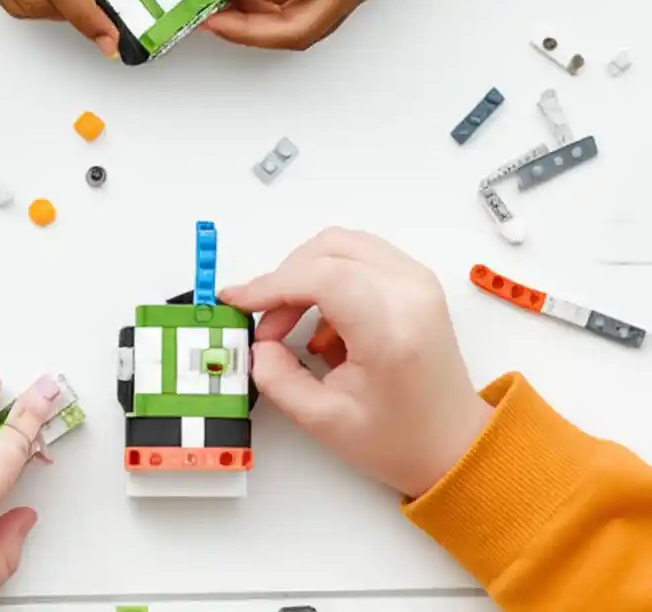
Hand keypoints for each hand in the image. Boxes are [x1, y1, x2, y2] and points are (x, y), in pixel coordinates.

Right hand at [219, 228, 492, 498]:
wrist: (454, 444)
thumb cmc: (399, 438)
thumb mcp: (322, 420)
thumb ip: (276, 377)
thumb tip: (258, 343)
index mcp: (391, 331)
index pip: (322, 277)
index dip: (270, 284)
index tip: (236, 301)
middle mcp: (410, 294)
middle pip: (328, 250)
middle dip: (284, 281)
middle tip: (266, 325)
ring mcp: (418, 282)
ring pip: (341, 245)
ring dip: (304, 276)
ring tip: (290, 323)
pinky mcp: (416, 282)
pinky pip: (358, 256)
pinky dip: (327, 278)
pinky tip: (323, 325)